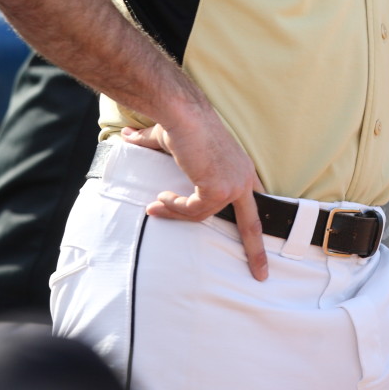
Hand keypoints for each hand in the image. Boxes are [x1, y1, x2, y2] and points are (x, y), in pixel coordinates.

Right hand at [121, 103, 267, 281]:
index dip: (255, 218)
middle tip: (262, 276)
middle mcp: (243, 177)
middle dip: (256, 251)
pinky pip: (193, 211)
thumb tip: (126, 134)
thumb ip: (150, 143)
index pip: (254, 199)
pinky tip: (161, 198)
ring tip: (157, 203)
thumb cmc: (180, 121)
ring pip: (204, 215)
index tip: (258, 240)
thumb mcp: (170, 140)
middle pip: (253, 222)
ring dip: (176, 212)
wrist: (182, 113)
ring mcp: (233, 184)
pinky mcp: (219, 190)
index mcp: (241, 168)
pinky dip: (174, 208)